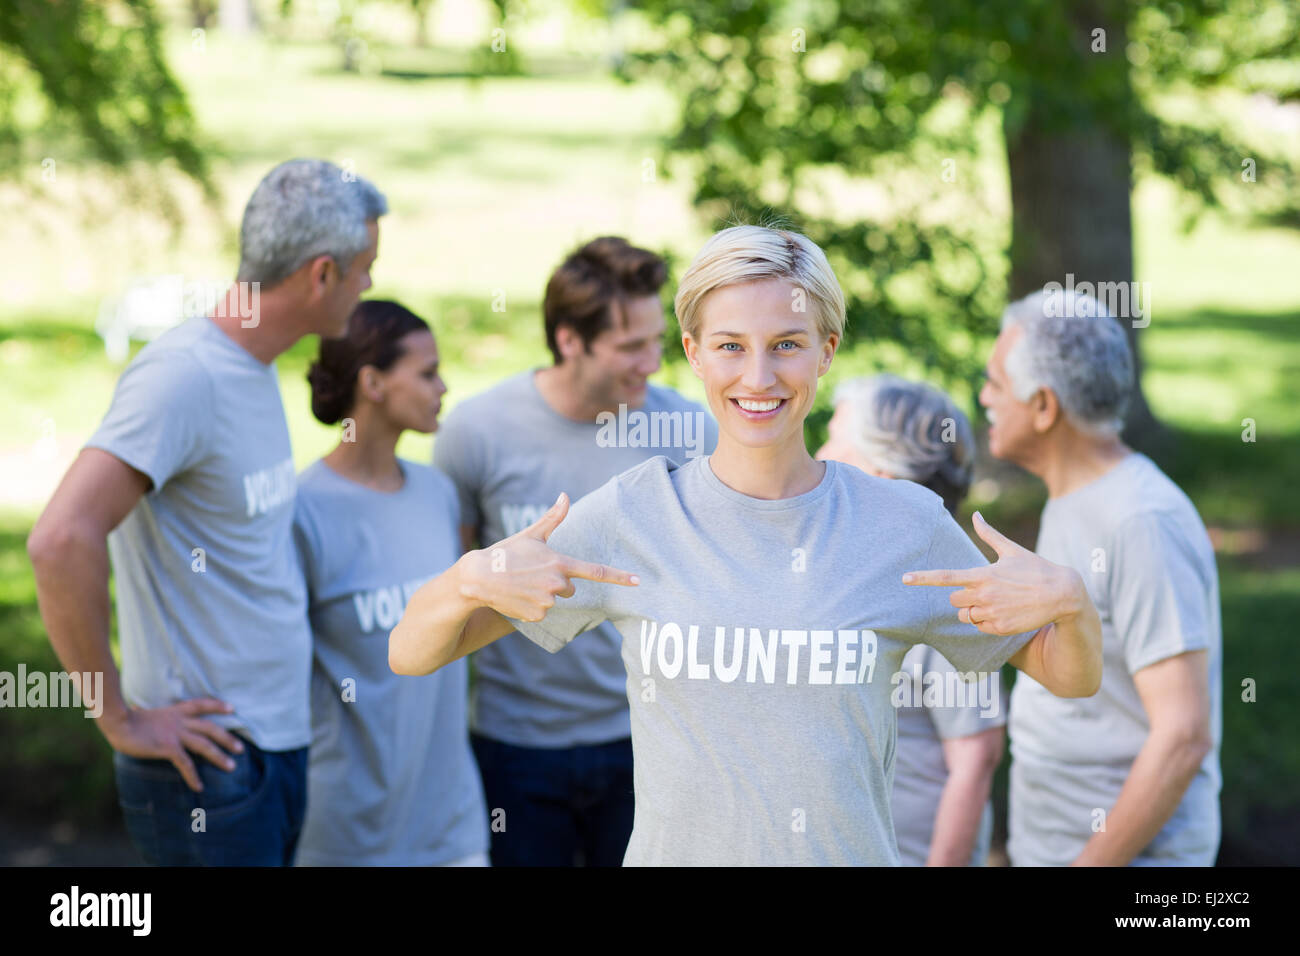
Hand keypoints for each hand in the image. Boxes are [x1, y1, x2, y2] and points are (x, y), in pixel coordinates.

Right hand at [103, 699, 244, 791]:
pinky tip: (199, 786)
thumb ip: (153, 715)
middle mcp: (180, 721)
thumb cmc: (126, 718)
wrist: (118, 721)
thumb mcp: (146, 713)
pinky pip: (185, 763)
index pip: (202, 704)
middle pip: (211, 728)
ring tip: (232, 767)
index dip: (218, 706)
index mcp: (176, 711)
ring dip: (219, 756)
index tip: (233, 709)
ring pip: (204, 745)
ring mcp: (176, 734)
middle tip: (241, 748)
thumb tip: (139, 708)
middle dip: (227, 738)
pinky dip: (193, 776)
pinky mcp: (168, 747)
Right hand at [458, 492, 638, 621]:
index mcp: (560, 563)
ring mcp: (547, 602)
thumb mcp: (531, 535)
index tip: (638, 581)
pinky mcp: (537, 616)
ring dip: (542, 594)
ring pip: (554, 600)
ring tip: (522, 584)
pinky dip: (531, 606)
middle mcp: (557, 584)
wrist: (477, 578)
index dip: (620, 576)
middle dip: (556, 582)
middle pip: (569, 588)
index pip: (596, 571)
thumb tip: (565, 495)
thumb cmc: (506, 553)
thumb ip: (553, 518)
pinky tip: (517, 596)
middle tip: (533, 573)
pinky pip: (541, 613)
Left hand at [902, 511, 1083, 636]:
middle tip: (983, 590)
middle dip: (962, 596)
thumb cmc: (1036, 569)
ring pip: (964, 616)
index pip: (946, 577)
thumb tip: (976, 515)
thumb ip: (989, 535)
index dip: (923, 578)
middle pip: (953, 600)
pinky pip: (979, 627)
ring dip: (972, 610)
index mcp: (983, 574)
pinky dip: (985, 621)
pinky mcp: (999, 628)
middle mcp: (984, 595)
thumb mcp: (1012, 550)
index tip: (905, 579)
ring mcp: (991, 613)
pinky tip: (1003, 612)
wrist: (1062, 594)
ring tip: (995, 601)